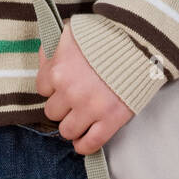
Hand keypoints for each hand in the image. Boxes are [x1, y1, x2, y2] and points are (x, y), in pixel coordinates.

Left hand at [35, 20, 133, 153]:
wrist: (136, 42)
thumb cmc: (102, 35)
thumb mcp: (69, 32)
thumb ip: (52, 48)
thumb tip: (44, 62)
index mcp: (57, 70)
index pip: (41, 89)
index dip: (51, 88)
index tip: (60, 86)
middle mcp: (70, 91)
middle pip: (52, 112)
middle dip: (61, 107)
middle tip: (72, 101)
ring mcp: (90, 108)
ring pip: (67, 131)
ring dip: (71, 126)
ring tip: (78, 120)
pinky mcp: (111, 120)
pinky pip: (91, 143)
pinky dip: (84, 146)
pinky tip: (82, 142)